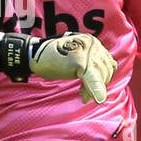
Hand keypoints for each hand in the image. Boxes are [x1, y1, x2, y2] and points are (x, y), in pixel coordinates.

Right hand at [0, 31, 116, 103]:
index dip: (102, 78)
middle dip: (99, 85)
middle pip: (105, 70)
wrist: (33, 55)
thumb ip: (90, 63)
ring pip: (100, 76)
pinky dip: (96, 89)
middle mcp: (92, 44)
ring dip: (93, 89)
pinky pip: (93, 79)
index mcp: (92, 42)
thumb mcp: (74, 56)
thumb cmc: (52, 58)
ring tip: (84, 96)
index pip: (106, 63)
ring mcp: (86, 52)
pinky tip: (98, 99)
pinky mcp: (80, 62)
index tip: (92, 88)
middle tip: (85, 95)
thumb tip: (104, 77)